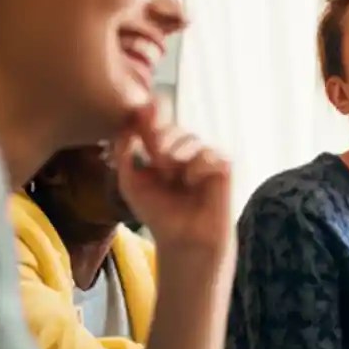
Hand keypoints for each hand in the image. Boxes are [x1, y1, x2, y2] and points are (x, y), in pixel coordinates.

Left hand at [115, 102, 231, 254]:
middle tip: (155, 155)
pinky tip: (191, 181)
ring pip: (193, 138)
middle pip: (174, 127)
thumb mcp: (131, 184)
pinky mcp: (224, 168)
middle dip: (162, 136)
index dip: (151, 116)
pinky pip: (212, 153)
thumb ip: (124, 156)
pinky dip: (199, 164)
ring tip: (170, 174)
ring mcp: (205, 159)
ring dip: (178, 151)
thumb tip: (126, 130)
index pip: (158, 126)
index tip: (144, 109)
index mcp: (163, 152)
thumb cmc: (159, 214)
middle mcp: (185, 152)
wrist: (183, 240)